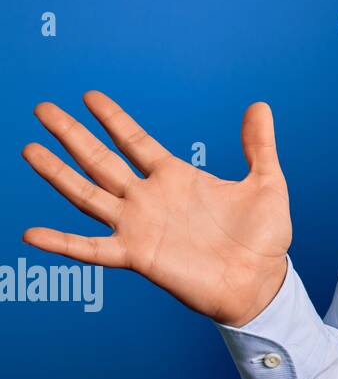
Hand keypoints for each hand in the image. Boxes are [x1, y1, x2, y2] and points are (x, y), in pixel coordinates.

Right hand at [20, 91, 291, 327]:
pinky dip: (62, 243)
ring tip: (29, 149)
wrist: (261, 283)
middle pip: (101, 160)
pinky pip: (91, 249)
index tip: (89, 96)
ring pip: (88, 195)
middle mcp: (150, 198)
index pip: (135, 141)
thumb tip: (260, 105)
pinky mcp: (137, 256)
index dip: (113, 119)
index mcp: (177, 177)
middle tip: (42, 108)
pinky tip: (31, 234)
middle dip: (72, 135)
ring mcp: (139, 226)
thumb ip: (259, 146)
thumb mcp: (267, 183)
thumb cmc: (264, 237)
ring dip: (58, 174)